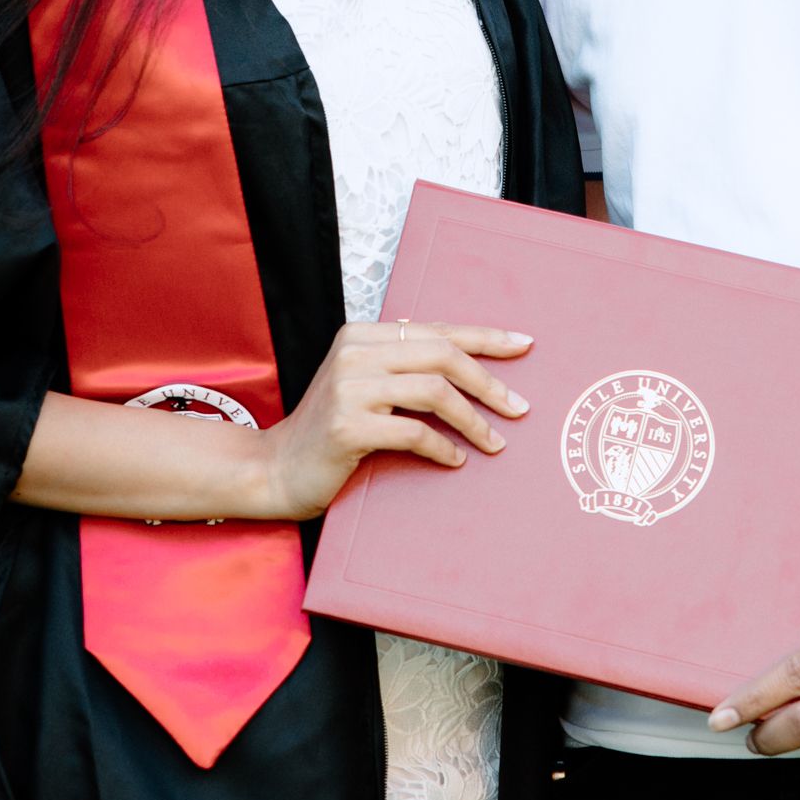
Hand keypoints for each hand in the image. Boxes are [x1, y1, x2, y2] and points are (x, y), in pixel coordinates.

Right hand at [259, 321, 531, 521]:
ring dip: (473, 419)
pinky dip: (443, 447)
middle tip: (519, 407)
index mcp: (361, 335)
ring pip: (434, 392)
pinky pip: (414, 432)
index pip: (436, 330)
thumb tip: (455, 346)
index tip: (523, 345)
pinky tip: (455, 460)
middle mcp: (355, 353)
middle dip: (488, 381)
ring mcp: (349, 388)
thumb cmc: (329, 429)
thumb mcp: (361, 382)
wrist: (277, 469)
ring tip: (494, 441)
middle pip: (442, 355)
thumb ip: (398, 361)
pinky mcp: (348, 427)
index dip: (484, 337)